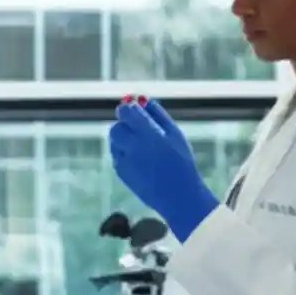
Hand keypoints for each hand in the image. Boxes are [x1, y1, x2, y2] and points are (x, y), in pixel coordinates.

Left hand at [109, 100, 219, 241]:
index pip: (126, 111)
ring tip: (143, 148)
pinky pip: (117, 156)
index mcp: (149, 133)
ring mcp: (125, 160)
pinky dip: (125, 154)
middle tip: (139, 129)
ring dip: (124, 139)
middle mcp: (133, 146)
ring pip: (114, 141)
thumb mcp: (175, 134)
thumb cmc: (181, 162)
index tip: (136, 110)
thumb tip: (142, 99)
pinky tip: (142, 161)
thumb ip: (158, 115)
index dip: (129, 108)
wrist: (178, 195)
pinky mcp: (121, 172)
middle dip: (125, 125)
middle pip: (116, 126)